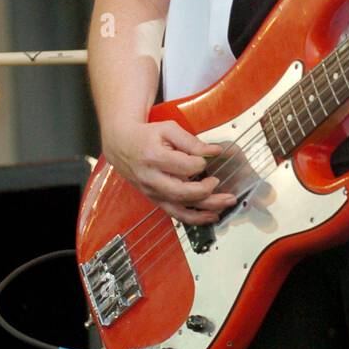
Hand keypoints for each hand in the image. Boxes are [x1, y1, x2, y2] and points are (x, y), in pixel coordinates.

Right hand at [102, 119, 237, 224]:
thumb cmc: (146, 137)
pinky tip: (211, 215)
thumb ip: (192, 141)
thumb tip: (215, 151)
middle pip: (183, 192)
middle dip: (206, 190)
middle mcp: (152, 179)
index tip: (205, 157)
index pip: (185, 166)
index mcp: (154, 158)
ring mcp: (153, 193)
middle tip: (218, 181)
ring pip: (181, 209)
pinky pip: (177, 215)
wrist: (123, 146)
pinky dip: (196, 218)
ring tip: (226, 203)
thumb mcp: (168, 129)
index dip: (201, 162)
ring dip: (207, 209)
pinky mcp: (156, 200)